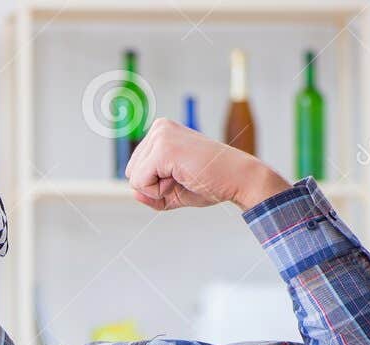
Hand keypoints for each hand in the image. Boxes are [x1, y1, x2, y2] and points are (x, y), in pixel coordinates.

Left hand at [125, 118, 290, 212]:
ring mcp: (161, 135)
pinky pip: (140, 183)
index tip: (181, 176)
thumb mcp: (171, 190)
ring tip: (185, 177)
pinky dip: (158, 191)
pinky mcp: (164, 149)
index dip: (155, 184)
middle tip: (184, 178)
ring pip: (133, 178)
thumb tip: (132, 190)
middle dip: (154, 186)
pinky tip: (182, 179)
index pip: (134, 170)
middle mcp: (159, 127)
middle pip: (130, 173)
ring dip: (157, 189)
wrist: (239, 179)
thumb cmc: (209, 183)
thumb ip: (147, 192)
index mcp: (161, 131)